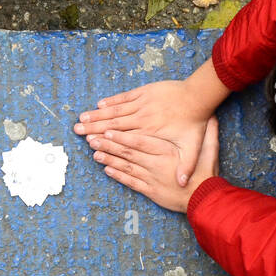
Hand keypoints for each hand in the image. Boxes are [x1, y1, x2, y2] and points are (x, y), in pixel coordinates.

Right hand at [75, 63, 229, 186]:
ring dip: (98, 114)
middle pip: (113, 124)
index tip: (91, 142)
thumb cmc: (195, 122)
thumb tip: (182, 184)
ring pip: (115, 110)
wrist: (198, 96)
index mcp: (149, 132)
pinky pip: (124, 97)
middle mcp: (142, 117)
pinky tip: (100, 104)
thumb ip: (185, 165)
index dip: (106, 140)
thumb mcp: (193, 147)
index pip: (123, 137)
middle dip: (94, 127)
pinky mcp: (144, 91)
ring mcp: (142, 103)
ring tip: (82, 118)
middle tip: (77, 130)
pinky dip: (111, 100)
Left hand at [93, 117, 220, 212]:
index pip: (141, 142)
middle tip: (93, 139)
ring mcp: (152, 179)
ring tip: (95, 153)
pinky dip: (118, 176)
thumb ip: (208, 133)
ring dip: (109, 160)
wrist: (205, 201)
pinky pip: (131, 182)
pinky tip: (107, 170)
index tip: (108, 130)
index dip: (123, 136)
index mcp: (167, 153)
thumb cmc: (207, 174)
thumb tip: (212, 117)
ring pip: (126, 167)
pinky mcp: (150, 192)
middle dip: (109, 146)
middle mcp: (156, 165)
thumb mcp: (209, 151)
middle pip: (129, 153)